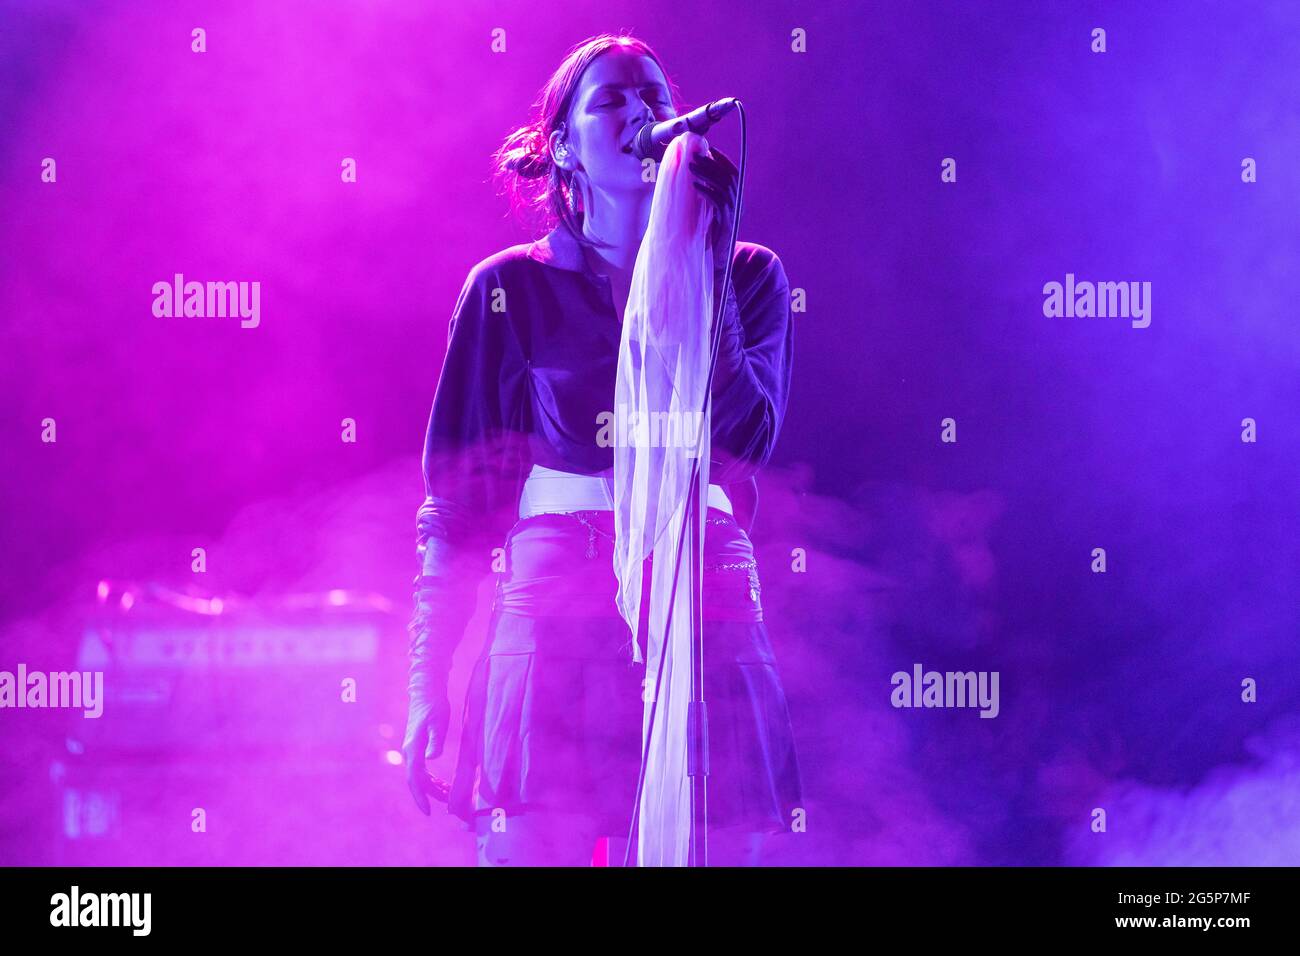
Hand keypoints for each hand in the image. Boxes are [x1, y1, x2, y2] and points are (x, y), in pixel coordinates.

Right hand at [402, 678, 450, 815]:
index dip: (421, 796)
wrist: (426, 691)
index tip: (428, 812)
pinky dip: (432, 779)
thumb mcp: (438, 722)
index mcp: (413, 749)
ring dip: (433, 787)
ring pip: (421, 776)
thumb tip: (432, 759)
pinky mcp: (418, 746)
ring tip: (449, 797)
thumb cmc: (434, 705)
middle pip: (418, 781)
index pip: (415, 779)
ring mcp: (413, 749)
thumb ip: (435, 740)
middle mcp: (410, 751)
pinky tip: (442, 784)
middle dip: (430, 795)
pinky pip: (423, 769)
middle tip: (448, 806)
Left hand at [689, 145, 740, 271]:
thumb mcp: (713, 210)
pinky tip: (695, 186)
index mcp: (737, 198)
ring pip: (723, 187)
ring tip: (691, 167)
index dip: (723, 160)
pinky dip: (706, 192)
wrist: (720, 256)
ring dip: (706, 175)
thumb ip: (712, 194)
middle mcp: (739, 203)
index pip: (733, 173)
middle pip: (728, 177)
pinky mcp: (727, 221)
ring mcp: (734, 212)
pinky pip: (717, 202)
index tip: (710, 149)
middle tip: (695, 156)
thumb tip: (700, 174)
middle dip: (711, 164)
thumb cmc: (713, 232)